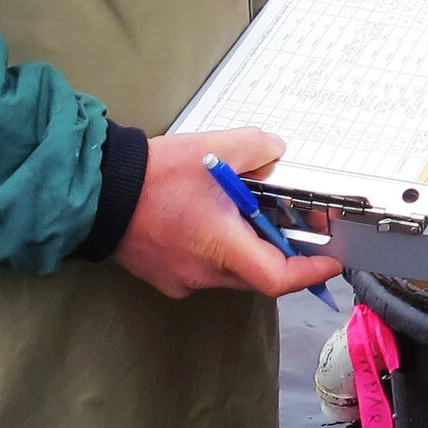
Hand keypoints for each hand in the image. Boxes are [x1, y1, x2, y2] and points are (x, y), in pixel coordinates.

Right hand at [111, 128, 344, 299]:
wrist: (95, 192)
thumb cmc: (151, 177)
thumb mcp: (214, 148)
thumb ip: (257, 148)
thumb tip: (276, 152)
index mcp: (220, 248)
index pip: (279, 277)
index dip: (312, 270)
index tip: (333, 259)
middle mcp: (204, 274)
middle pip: (259, 275)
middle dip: (282, 252)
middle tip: (297, 224)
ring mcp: (182, 280)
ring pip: (232, 272)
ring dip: (248, 249)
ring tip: (249, 213)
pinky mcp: (165, 276)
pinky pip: (205, 269)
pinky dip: (219, 249)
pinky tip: (212, 220)